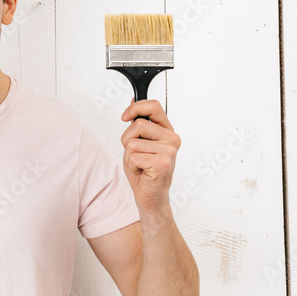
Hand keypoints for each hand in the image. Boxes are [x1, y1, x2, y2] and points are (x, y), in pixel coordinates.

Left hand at [120, 100, 180, 215]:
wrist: (150, 195)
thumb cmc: (144, 169)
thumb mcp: (139, 141)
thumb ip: (139, 122)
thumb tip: (133, 100)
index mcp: (167, 130)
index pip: (154, 106)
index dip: (136, 107)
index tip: (124, 117)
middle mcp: (172, 139)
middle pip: (138, 125)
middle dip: (127, 140)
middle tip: (136, 153)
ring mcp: (169, 151)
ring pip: (132, 142)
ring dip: (129, 155)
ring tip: (140, 164)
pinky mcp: (163, 163)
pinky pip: (134, 157)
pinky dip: (132, 165)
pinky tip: (142, 171)